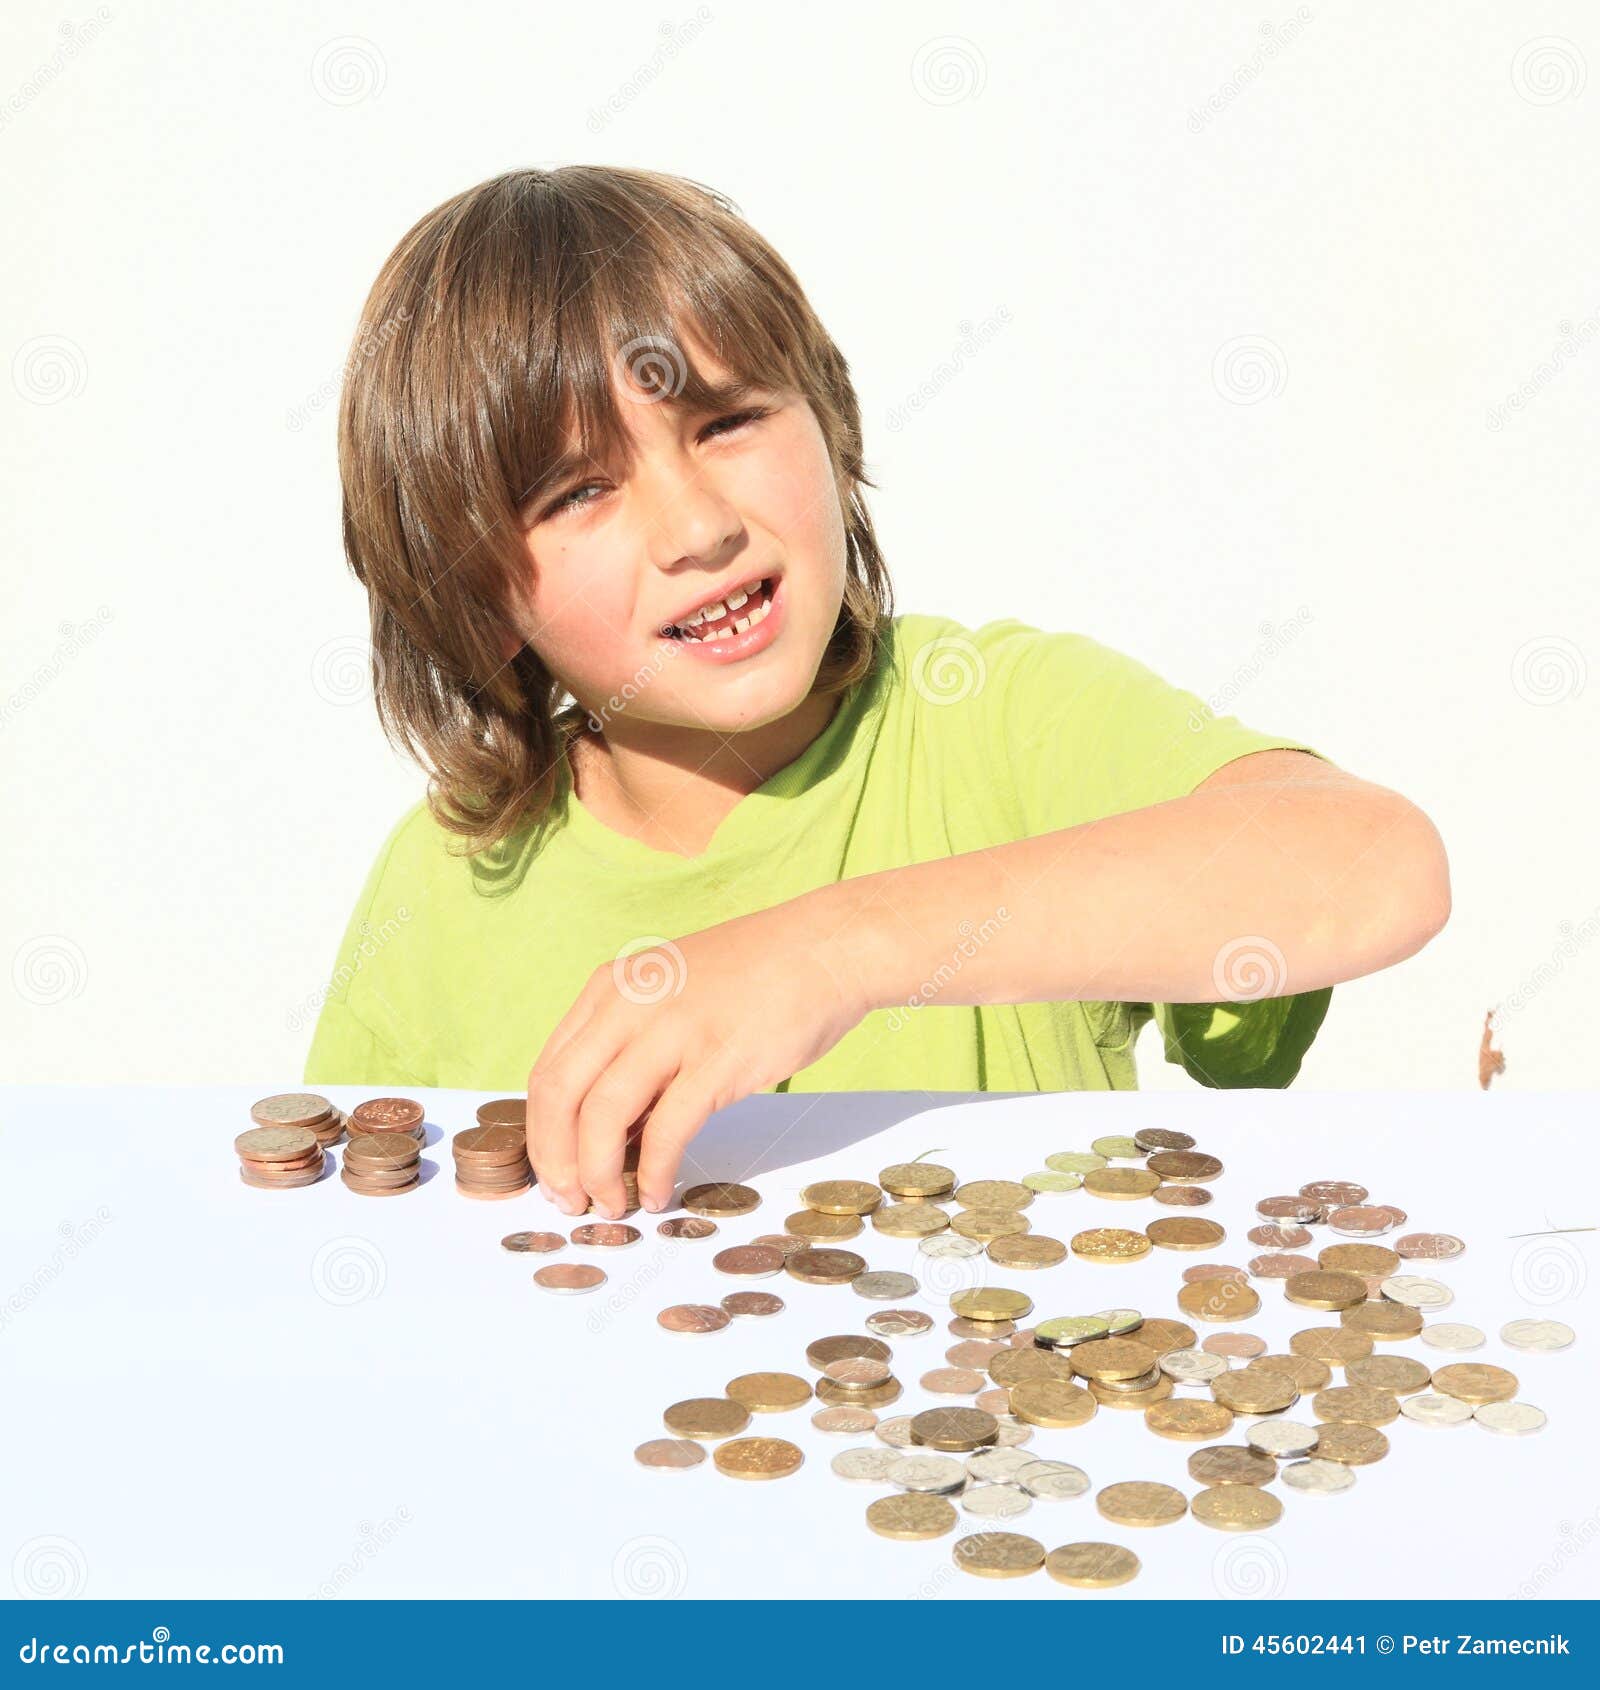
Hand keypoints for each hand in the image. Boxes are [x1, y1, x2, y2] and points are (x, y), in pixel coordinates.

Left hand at [526, 885, 877, 1215]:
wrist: (826, 948)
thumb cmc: (757, 976)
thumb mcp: (672, 996)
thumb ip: (635, 1049)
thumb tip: (613, 1129)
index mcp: (610, 989)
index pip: (548, 1071)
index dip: (541, 1135)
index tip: (554, 1173)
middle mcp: (629, 1004)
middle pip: (559, 1095)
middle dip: (555, 1161)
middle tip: (570, 1201)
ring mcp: (673, 1030)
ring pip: (602, 1116)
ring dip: (598, 1173)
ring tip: (613, 1204)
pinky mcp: (718, 1058)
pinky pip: (667, 1130)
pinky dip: (655, 1171)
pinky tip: (659, 1192)